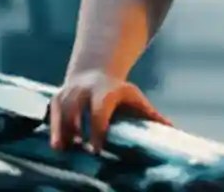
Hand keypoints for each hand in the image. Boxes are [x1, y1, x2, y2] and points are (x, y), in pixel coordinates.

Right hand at [49, 70, 170, 152]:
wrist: (94, 72)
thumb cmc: (118, 92)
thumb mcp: (134, 98)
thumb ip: (150, 113)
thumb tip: (171, 128)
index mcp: (105, 92)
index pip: (99, 112)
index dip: (97, 130)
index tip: (96, 149)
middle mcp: (84, 90)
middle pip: (75, 111)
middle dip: (74, 130)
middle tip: (76, 150)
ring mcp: (68, 93)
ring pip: (60, 113)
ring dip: (60, 132)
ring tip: (63, 150)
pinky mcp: (56, 99)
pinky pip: (52, 115)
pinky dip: (53, 130)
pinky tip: (57, 145)